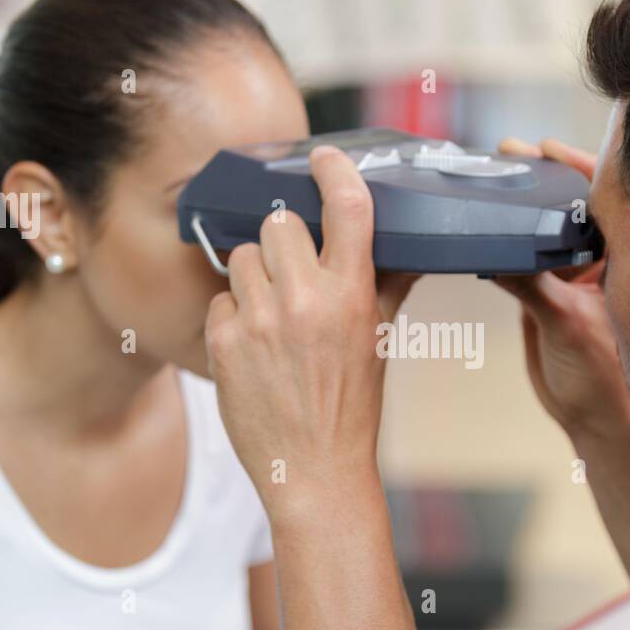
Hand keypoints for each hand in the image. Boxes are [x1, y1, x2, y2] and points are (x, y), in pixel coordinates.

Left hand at [204, 145, 415, 519]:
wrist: (314, 472)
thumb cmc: (352, 407)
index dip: (334, 170)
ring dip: (254, 277)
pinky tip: (252, 346)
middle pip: (278, 224)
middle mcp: (306, 300)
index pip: (346, 207)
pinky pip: (220, 298)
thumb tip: (409, 246)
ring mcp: (261, 320)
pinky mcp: (223, 341)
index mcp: (353, 295)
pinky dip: (233, 315)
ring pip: (242, 257)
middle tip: (294, 276)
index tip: (322, 157)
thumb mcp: (379, 340)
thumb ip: (387, 284)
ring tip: (271, 315)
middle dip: (284, 244)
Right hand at [494, 137, 629, 442]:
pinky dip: (505, 247)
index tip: (544, 148)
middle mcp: (602, 262)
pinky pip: (523, 263)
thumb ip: (531, 284)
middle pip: (569, 206)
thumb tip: (497, 253)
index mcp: (626, 258)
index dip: (575, 167)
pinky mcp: (547, 297)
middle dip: (540, 180)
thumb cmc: (608, 380)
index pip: (603, 198)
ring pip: (546, 233)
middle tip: (508, 153)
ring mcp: (574, 278)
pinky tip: (484, 232)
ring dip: (521, 211)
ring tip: (492, 180)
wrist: (598, 426)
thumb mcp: (567, 322)